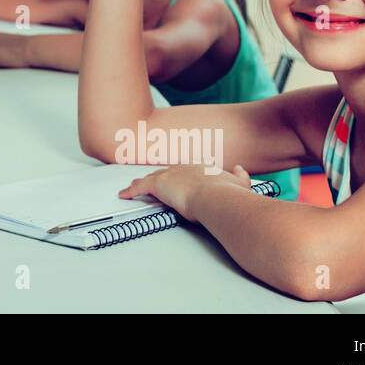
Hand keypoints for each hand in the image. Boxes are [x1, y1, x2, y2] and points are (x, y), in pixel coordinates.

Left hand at [117, 163, 252, 221]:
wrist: (217, 196)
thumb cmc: (228, 194)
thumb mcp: (240, 184)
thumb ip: (240, 176)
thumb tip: (240, 169)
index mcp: (200, 167)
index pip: (184, 171)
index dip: (178, 175)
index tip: (176, 179)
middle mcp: (182, 168)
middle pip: (165, 172)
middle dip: (157, 177)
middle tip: (152, 181)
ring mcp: (169, 175)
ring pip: (150, 178)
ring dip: (141, 183)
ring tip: (133, 186)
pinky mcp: (158, 185)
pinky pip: (140, 188)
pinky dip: (130, 191)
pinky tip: (123, 195)